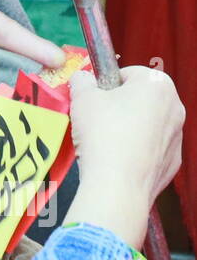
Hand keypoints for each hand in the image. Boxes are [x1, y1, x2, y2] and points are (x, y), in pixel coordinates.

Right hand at [65, 66, 183, 248]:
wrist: (118, 186)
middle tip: (97, 120)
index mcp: (157, 83)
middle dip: (119, 106)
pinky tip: (118, 159)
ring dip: (128, 128)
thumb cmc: (103, 136)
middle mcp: (175, 106)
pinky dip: (136, 150)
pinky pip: (150, 148)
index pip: (127, 73)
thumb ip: (81, 80)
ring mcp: (177, 136)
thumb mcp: (82, 98)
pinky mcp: (173, 161)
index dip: (105, 85)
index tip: (94, 99)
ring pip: (146, 124)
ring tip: (105, 142)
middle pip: (140, 98)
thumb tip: (82, 78)